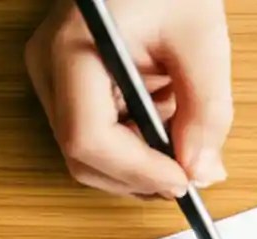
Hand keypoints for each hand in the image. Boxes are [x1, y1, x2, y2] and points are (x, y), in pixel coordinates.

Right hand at [25, 0, 232, 198]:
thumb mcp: (202, 39)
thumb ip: (206, 110)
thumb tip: (201, 172)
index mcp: (74, 47)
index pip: (88, 136)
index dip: (137, 170)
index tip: (182, 180)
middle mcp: (49, 69)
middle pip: (83, 157)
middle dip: (141, 176)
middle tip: (193, 173)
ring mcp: (52, 80)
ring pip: (88, 157)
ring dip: (141, 164)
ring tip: (183, 132)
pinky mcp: (66, 88)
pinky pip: (95, 139)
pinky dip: (135, 146)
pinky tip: (164, 118)